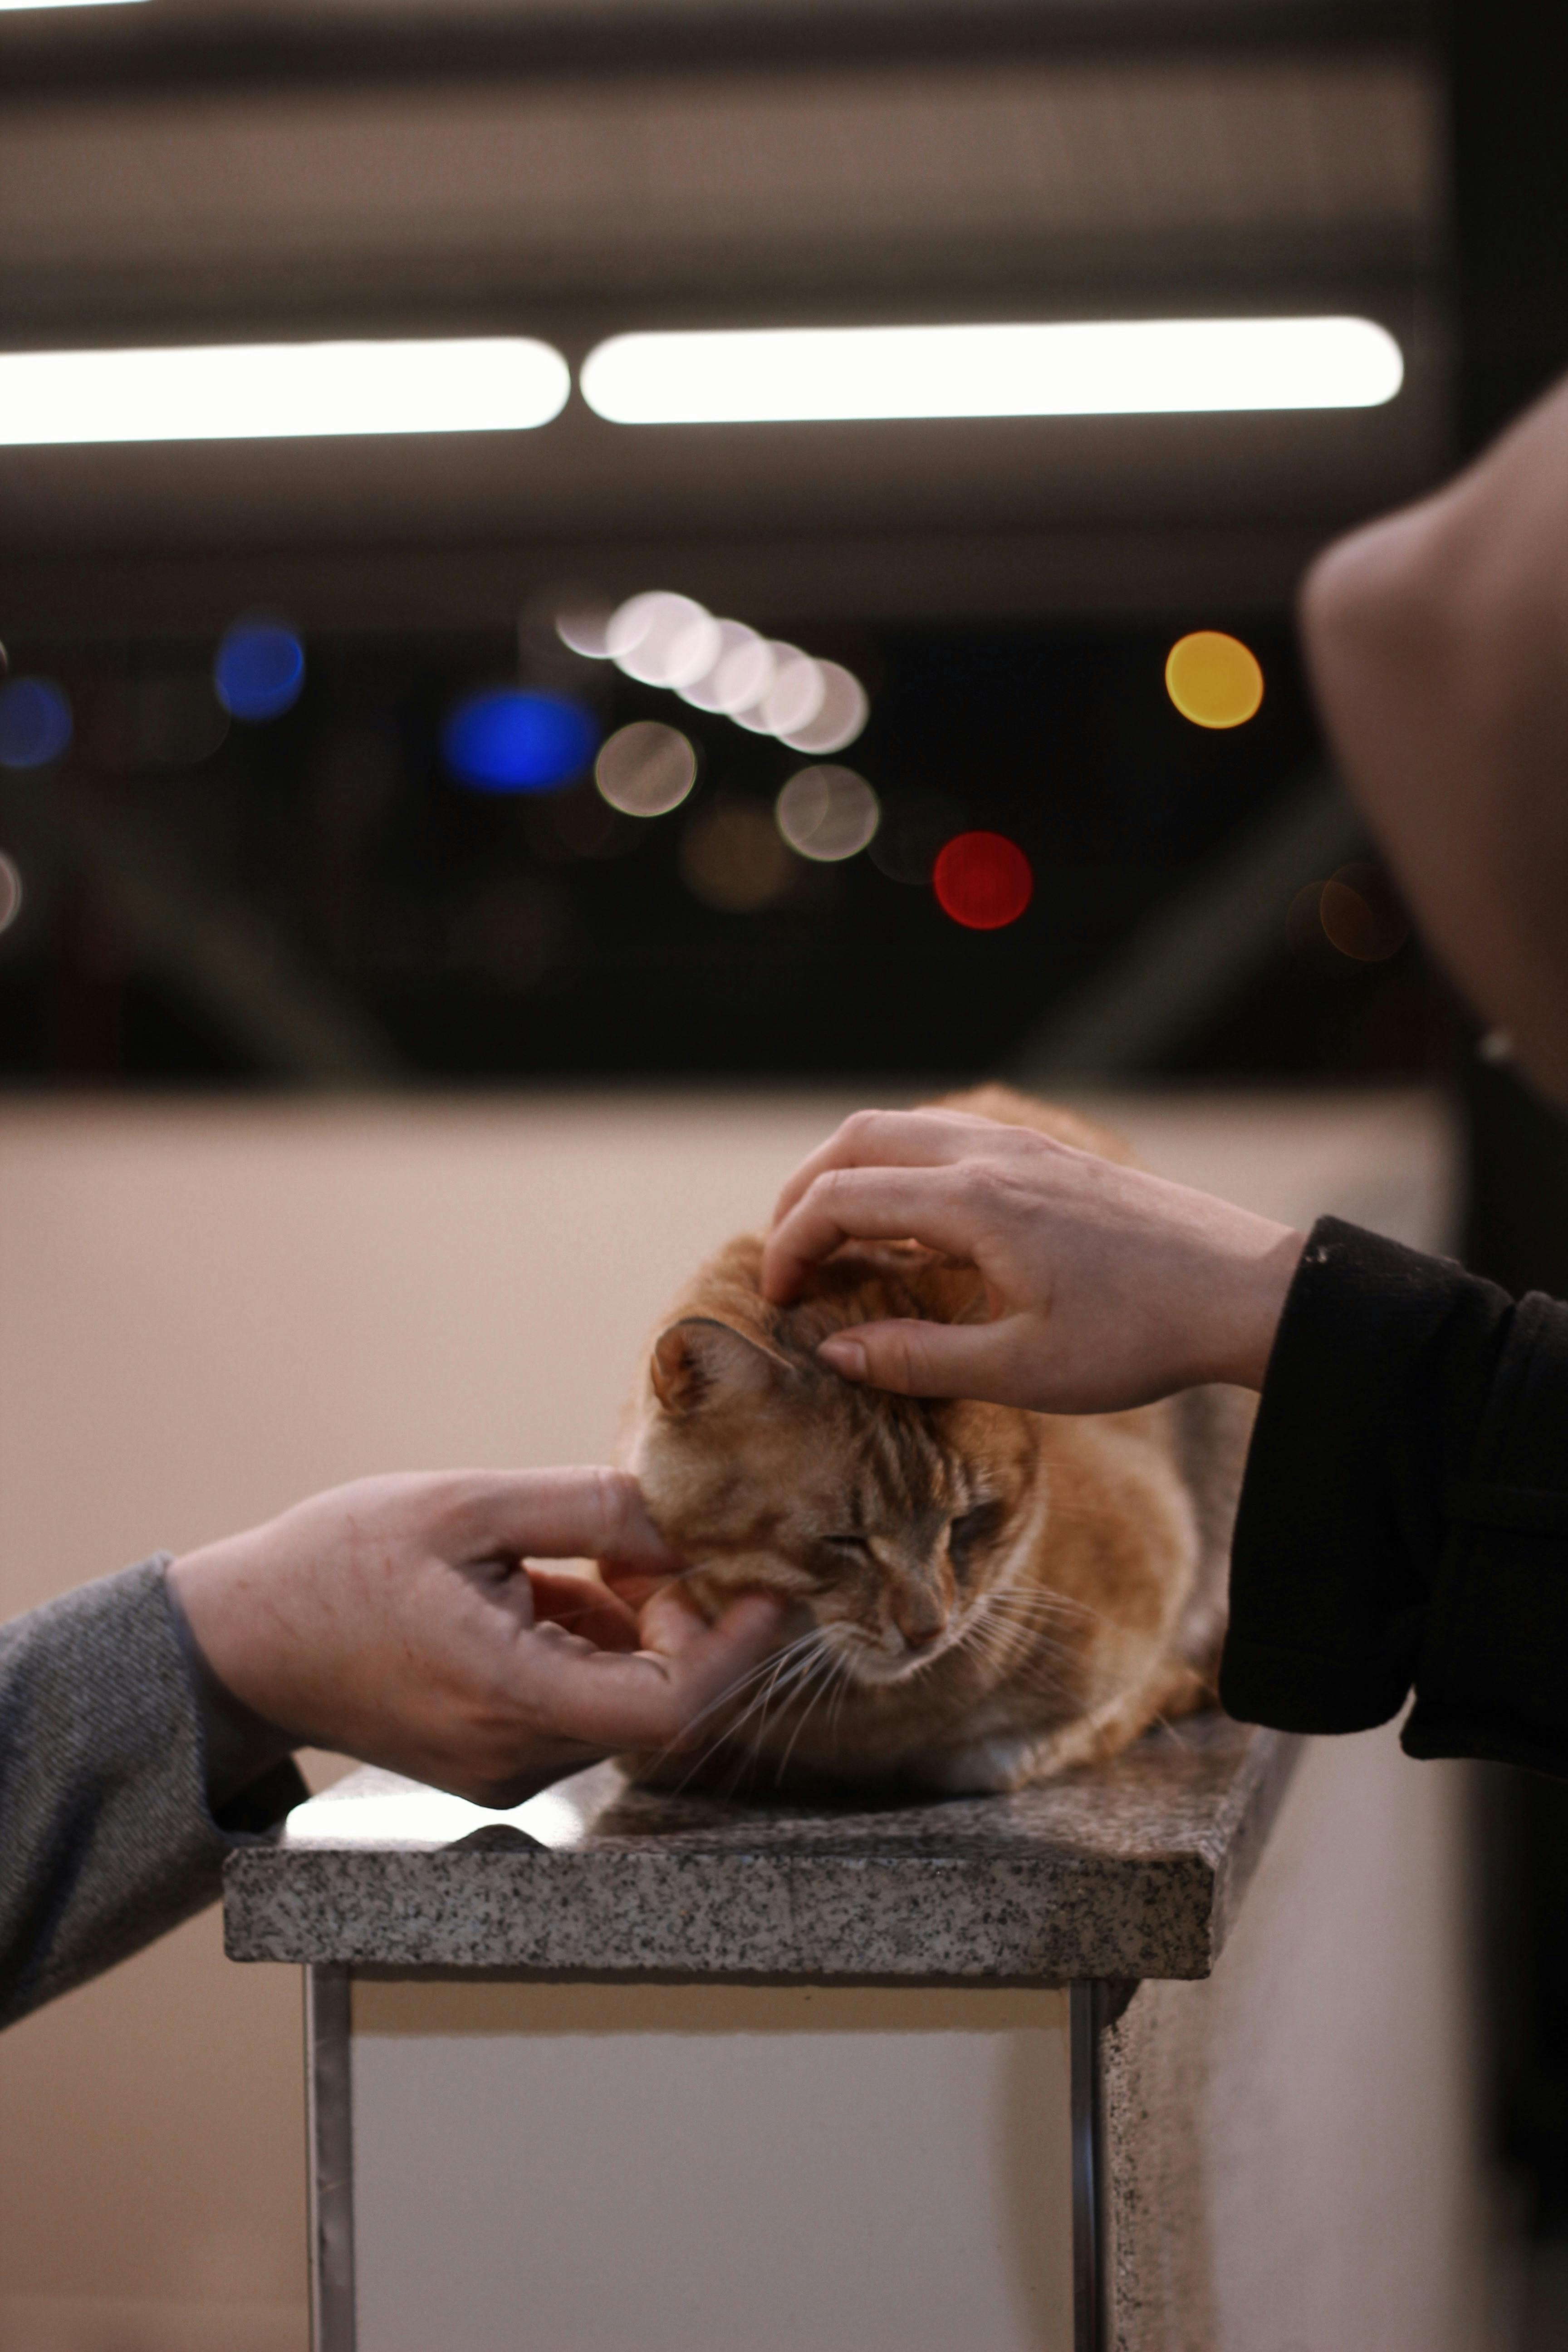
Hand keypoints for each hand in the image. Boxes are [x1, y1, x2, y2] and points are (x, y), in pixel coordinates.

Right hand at [168, 1469, 783, 1806]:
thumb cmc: (338, 1563)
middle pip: (656, 1703)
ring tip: (610, 1549)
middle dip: (693, 1620)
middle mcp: (516, 1758)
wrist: (242, 1638)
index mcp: (507, 1698)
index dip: (739, 1648)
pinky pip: (581, 1704)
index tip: (772, 1582)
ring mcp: (505, 1770)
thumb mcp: (466, 1506)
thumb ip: (586, 1510)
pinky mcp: (495, 1759)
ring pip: (622, 1700)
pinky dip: (597, 1643)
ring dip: (641, 1625)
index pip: (671, 1706)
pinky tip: (566, 1582)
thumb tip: (684, 1520)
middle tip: (690, 1537)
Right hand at [760, 1107, 1304, 1412]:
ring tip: (837, 1240)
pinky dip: (902, 1168)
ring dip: (851, 1173)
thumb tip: (833, 1353)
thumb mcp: (1023, 1370)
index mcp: (974, 1201)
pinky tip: (913, 1227)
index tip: (777, 1299)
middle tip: (788, 1257)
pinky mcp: (1049, 1156)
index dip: (790, 1245)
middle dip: (802, 1192)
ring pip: (903, 1128)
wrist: (1243, 1291)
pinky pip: (947, 1138)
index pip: (841, 1197)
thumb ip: (917, 1358)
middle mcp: (990, 1153)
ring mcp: (1023, 1146)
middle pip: (857, 1139)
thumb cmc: (1139, 1337)